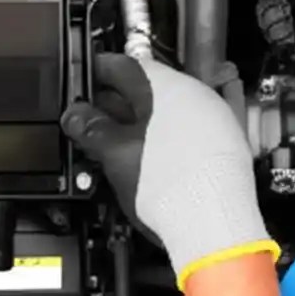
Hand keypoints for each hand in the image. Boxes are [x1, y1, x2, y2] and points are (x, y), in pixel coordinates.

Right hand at [61, 53, 276, 289]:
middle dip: (113, 103)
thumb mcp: (116, 154)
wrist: (215, 229)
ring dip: (135, 123)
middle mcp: (196, 99)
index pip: (124, 66)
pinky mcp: (219, 150)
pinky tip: (142, 159)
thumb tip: (75, 115)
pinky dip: (157, 139)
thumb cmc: (171, 189)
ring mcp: (212, 124)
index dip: (96, 73)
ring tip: (109, 144)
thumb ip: (91, 129)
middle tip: (87, 118)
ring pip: (164, 113)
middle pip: (145, 89)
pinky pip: (181, 133)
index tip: (80, 82)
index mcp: (169, 88)